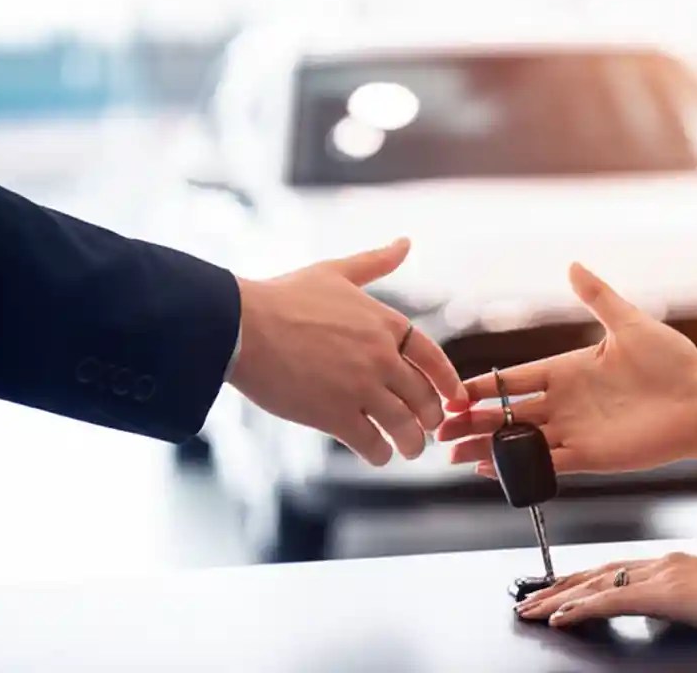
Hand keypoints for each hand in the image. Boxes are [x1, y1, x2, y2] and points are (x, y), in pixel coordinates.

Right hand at [227, 238, 466, 465]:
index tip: (453, 398)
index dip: (448, 382)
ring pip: (404, 427)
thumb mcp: (335, 271)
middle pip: (423, 397)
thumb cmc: (284, 296)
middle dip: (431, 418)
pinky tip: (376, 454)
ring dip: (411, 444)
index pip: (433, 359)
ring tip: (408, 451)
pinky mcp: (335, 415)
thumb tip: (405, 242)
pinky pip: (372, 443)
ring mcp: (361, 388)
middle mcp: (381, 357)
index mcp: (385, 324)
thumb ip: (375, 262)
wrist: (242, 326)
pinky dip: (379, 454)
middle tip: (427, 429)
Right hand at [437, 263, 696, 475]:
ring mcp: (574, 431)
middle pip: (506, 414)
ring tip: (450, 455)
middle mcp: (565, 402)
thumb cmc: (673, 361)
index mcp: (567, 370)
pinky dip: (518, 468)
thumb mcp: (630, 324)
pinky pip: (546, 464)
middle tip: (438, 428)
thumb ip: (598, 297)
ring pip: (518, 442)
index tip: (452, 390)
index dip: (482, 387)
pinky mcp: (590, 456)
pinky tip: (489, 470)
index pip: (514, 380)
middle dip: (470, 421)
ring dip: (484, 447)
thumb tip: (573, 265)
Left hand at [515, 553, 696, 654]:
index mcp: (671, 563)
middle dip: (558, 587)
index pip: (612, 569)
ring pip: (595, 584)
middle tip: (528, 600)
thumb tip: (661, 612)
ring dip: (559, 598)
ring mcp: (662, 575)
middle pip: (595, 572)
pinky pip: (611, 600)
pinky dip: (581, 608)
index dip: (580, 579)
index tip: (556, 588)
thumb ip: (680, 600)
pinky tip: (561, 617)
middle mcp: (661, 562)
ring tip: (532, 611)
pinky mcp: (666, 594)